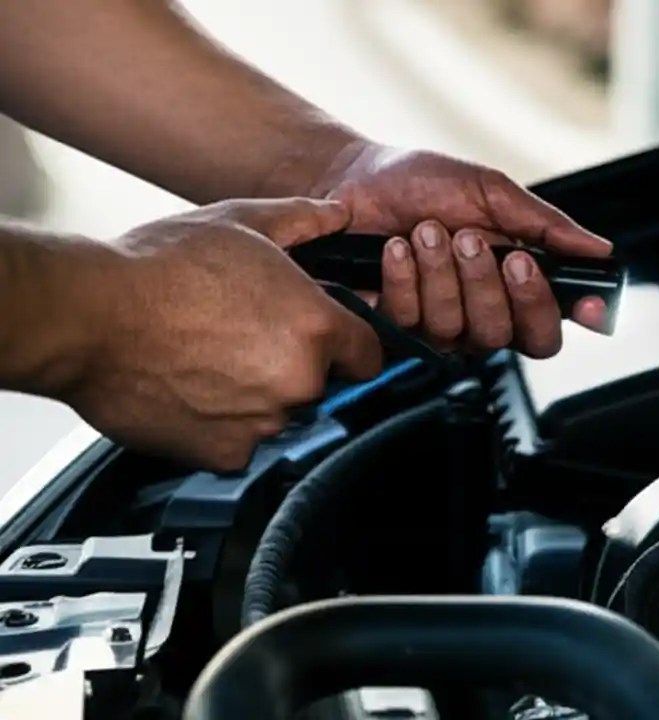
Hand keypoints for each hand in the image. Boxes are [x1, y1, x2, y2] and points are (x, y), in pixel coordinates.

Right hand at [63, 198, 381, 471]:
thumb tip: (339, 214)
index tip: (326, 341)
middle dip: (296, 368)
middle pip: (323, 386)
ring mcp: (264, 422)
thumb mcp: (240, 223)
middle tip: (247, 341)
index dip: (350, 346)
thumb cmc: (160, 266)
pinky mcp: (225, 454)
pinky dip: (223, 427)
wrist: (87, 317)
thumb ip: (302, 220)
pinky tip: (193, 391)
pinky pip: (241, 444)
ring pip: (281, 416)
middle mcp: (301, 381)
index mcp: (318, 328)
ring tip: (211, 362)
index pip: (369, 355)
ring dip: (258, 398)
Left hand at [310, 143, 611, 356]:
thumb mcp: (491, 192)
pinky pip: (411, 320)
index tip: (588, 303)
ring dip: (443, 273)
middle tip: (471, 240)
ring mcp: (436, 326)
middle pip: (510, 334)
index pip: (551, 325)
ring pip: (459, 329)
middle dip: (490, 284)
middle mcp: (479, 315)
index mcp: (511, 287)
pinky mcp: (392, 329)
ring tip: (427, 231)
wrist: (354, 178)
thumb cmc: (423, 183)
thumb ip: (544, 225)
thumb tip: (600, 249)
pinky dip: (405, 276)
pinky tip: (396, 247)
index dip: (574, 319)